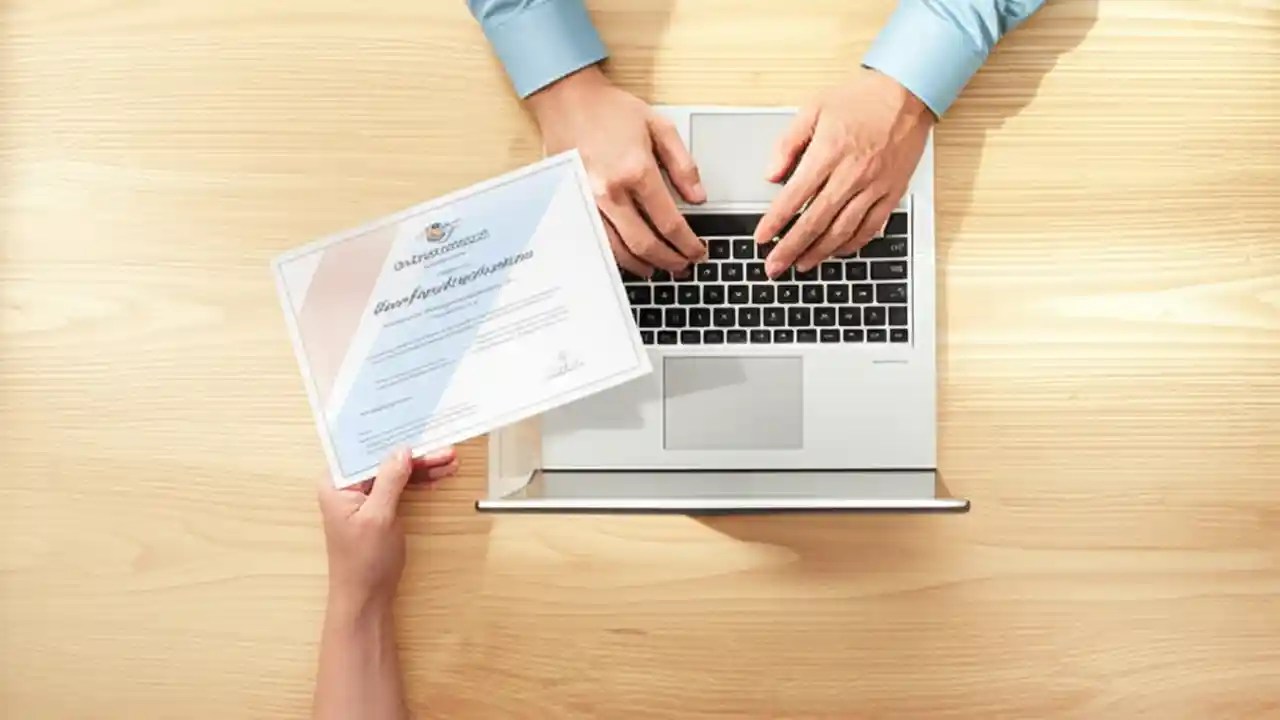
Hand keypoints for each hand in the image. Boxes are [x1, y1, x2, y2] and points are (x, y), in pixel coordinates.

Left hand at [317, 446, 457, 610]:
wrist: (366, 598)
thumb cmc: (364, 561)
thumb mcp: (378, 517)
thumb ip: (389, 481)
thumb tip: (403, 449)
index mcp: (336, 484)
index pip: (364, 450)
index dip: (389, 437)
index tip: (415, 425)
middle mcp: (347, 486)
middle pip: (383, 459)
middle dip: (414, 454)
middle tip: (444, 447)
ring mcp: (364, 497)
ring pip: (395, 472)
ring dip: (422, 466)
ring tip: (450, 459)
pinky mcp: (379, 508)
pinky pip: (400, 486)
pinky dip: (419, 481)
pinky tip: (440, 474)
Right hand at [527, 66, 706, 277]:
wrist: (567, 100)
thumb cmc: (610, 110)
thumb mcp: (659, 126)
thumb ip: (682, 164)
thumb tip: (698, 197)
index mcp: (636, 171)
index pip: (669, 222)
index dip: (687, 244)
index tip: (698, 252)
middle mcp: (611, 191)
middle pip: (645, 243)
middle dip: (669, 261)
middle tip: (683, 267)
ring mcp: (589, 201)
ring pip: (618, 249)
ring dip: (642, 265)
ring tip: (659, 269)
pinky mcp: (574, 204)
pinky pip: (596, 240)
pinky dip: (615, 255)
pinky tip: (628, 258)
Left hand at [755, 68, 933, 277]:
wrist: (907, 93)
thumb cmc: (861, 99)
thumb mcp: (813, 109)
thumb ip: (787, 143)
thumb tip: (771, 175)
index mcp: (828, 152)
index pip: (794, 196)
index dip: (775, 222)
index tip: (761, 238)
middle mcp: (852, 173)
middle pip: (816, 221)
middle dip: (791, 248)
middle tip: (774, 266)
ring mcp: (874, 185)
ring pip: (843, 230)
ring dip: (819, 252)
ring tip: (801, 265)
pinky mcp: (892, 191)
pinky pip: (872, 227)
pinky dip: (852, 244)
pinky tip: (836, 251)